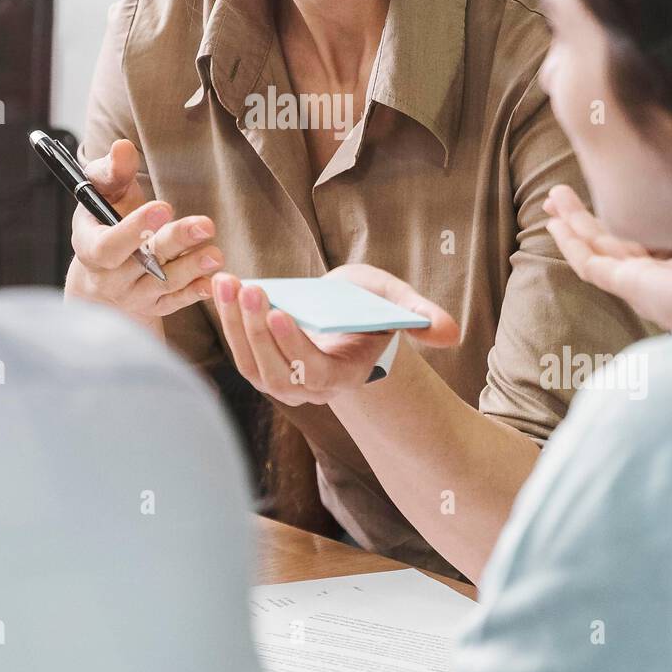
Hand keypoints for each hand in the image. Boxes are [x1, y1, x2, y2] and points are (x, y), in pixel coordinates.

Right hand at [63, 138, 221, 321]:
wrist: (102, 274)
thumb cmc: (105, 220)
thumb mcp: (103, 194)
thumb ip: (112, 172)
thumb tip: (122, 148)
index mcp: (90, 246)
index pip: (107, 245)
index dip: (134, 228)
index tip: (163, 207)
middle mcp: (108, 276)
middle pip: (141, 263)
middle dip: (173, 242)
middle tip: (205, 225)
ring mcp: (131, 296)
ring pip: (162, 285)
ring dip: (191, 269)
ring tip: (216, 254)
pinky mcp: (153, 308)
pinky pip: (175, 304)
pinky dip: (195, 293)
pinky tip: (215, 281)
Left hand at [210, 263, 459, 405]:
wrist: (348, 317)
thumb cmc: (372, 309)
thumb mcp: (398, 304)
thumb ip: (421, 316)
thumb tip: (450, 332)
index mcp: (345, 376)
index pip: (314, 372)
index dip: (296, 346)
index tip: (280, 311)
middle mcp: (311, 388)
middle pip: (277, 373)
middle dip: (259, 331)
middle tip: (250, 288)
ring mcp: (282, 381)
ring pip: (251, 365)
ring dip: (235, 325)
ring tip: (228, 283)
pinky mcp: (261, 365)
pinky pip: (240, 350)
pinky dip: (228, 321)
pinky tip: (221, 288)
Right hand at [543, 185, 671, 330]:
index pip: (645, 233)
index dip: (622, 210)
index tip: (610, 185)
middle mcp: (661, 274)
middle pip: (612, 241)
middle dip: (584, 217)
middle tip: (561, 195)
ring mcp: (642, 282)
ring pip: (596, 250)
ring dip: (572, 223)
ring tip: (551, 199)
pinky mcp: (629, 285)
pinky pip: (590, 265)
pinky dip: (570, 244)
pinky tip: (556, 225)